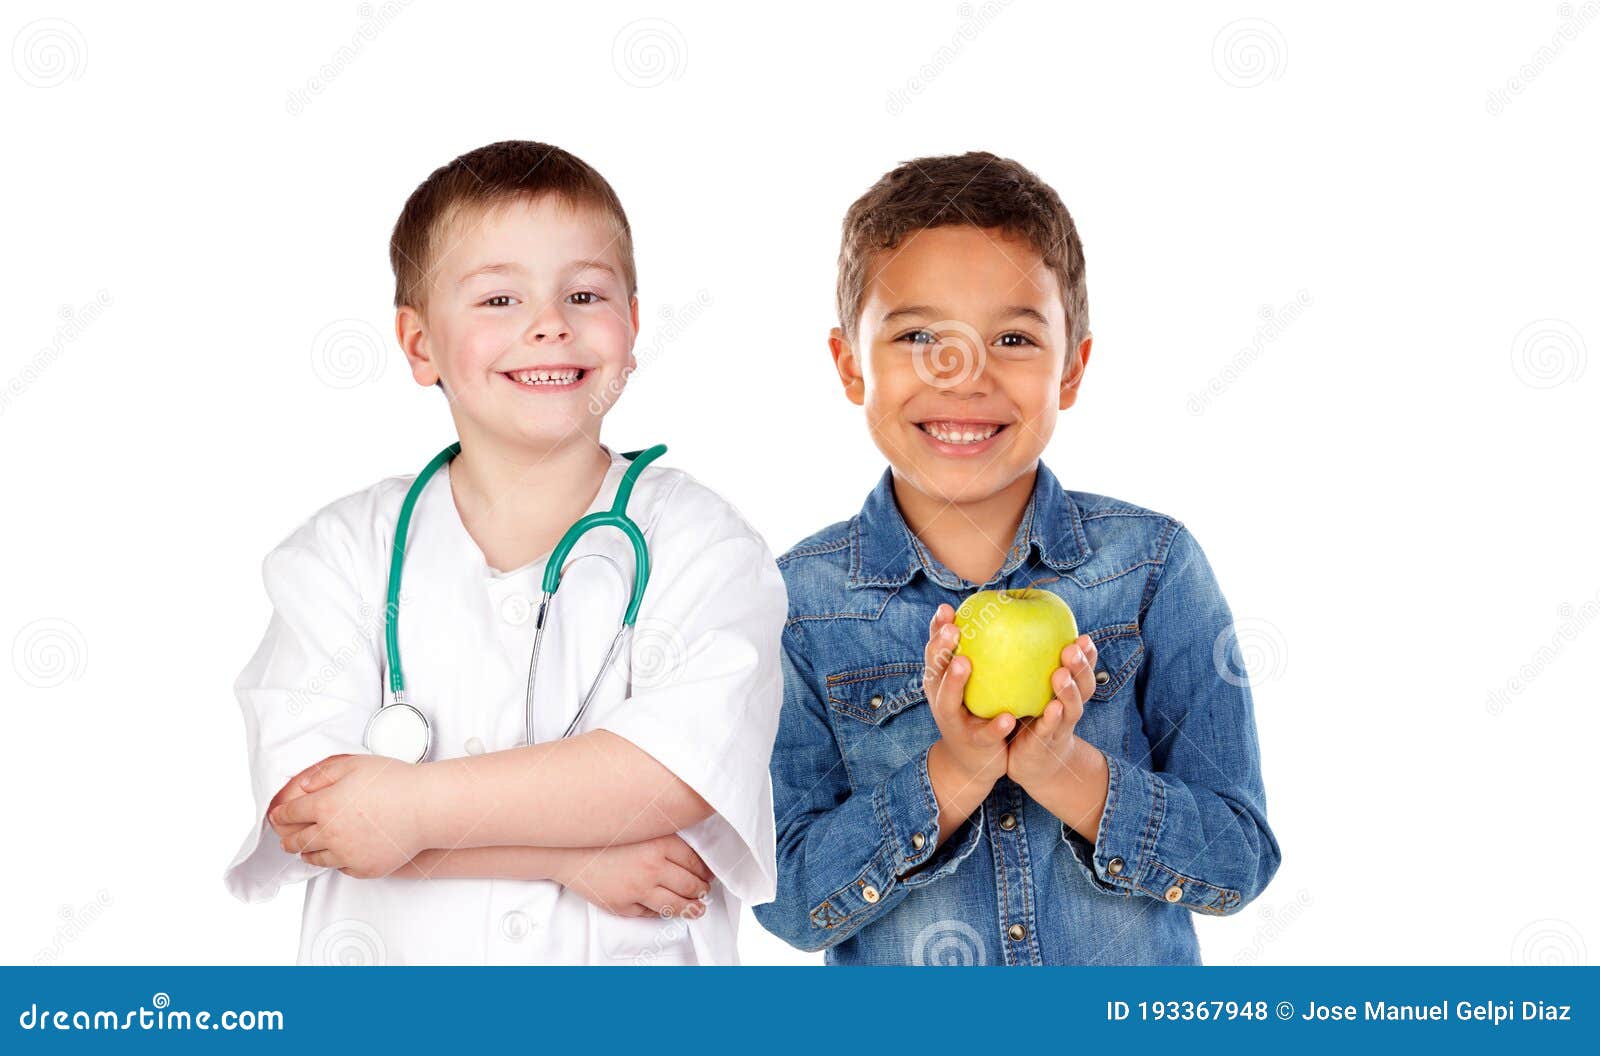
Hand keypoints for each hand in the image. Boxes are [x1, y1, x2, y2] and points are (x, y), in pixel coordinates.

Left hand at [270, 753, 426, 878]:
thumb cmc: (395, 782)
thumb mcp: (354, 765)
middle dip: (288, 837)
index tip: (277, 816)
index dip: (279, 815)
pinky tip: (341, 851)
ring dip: (308, 852)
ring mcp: (347, 855)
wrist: (426, 808)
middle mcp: (330, 835)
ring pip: (314, 859)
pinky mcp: (363, 869)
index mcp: (324, 807)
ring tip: (310, 846)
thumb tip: (302, 787)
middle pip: (295, 842)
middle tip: (287, 835)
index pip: (288, 815)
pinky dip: (336, 860)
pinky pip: (340, 868)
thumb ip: (323, 774)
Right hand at [554, 834, 714, 918]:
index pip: (696, 862)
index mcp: (660, 842)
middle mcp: (652, 867)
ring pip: (675, 905)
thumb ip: (664, 834)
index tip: (709, 874)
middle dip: (701, 890)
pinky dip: (660, 912)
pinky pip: (649, 913)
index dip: (706, 870)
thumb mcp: (639, 824)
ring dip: (690, 907)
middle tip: (705, 891)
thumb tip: (688, 851)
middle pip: (690, 885)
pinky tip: (666, 909)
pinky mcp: (622, 904)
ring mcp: (637, 889)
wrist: (564, 847)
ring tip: (697, 908)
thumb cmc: (600, 832)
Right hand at [924, 603, 1013, 792]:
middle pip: (935, 670)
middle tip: (955, 629)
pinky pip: (984, 733)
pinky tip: (1008, 718)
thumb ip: (974, 656)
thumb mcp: (966, 685)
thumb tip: (992, 615)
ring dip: (955, 681)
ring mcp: (953, 722)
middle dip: (941, 649)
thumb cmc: (973, 711)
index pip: (934, 651)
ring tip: (965, 663)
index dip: (937, 630)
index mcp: (939, 682)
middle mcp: (940, 699)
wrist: (970, 764)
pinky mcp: (973, 743)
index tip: (946, 609)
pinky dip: (994, 726)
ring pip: (949, 700)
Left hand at [1006, 633, 1097, 792]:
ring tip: (1061, 675)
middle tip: (1072, 649)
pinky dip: (1052, 719)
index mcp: (1069, 694)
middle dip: (1081, 668)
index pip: (1083, 671)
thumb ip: (1032, 668)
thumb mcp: (1035, 693)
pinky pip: (1049, 730)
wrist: (1035, 765)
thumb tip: (1017, 627)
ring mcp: (1059, 728)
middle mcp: (1070, 709)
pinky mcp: (1044, 744)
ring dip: (1068, 692)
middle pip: (1084, 687)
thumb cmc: (1033, 720)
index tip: (1084, 637)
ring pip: (1071, 709)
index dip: (1088, 656)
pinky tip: (1051, 708)